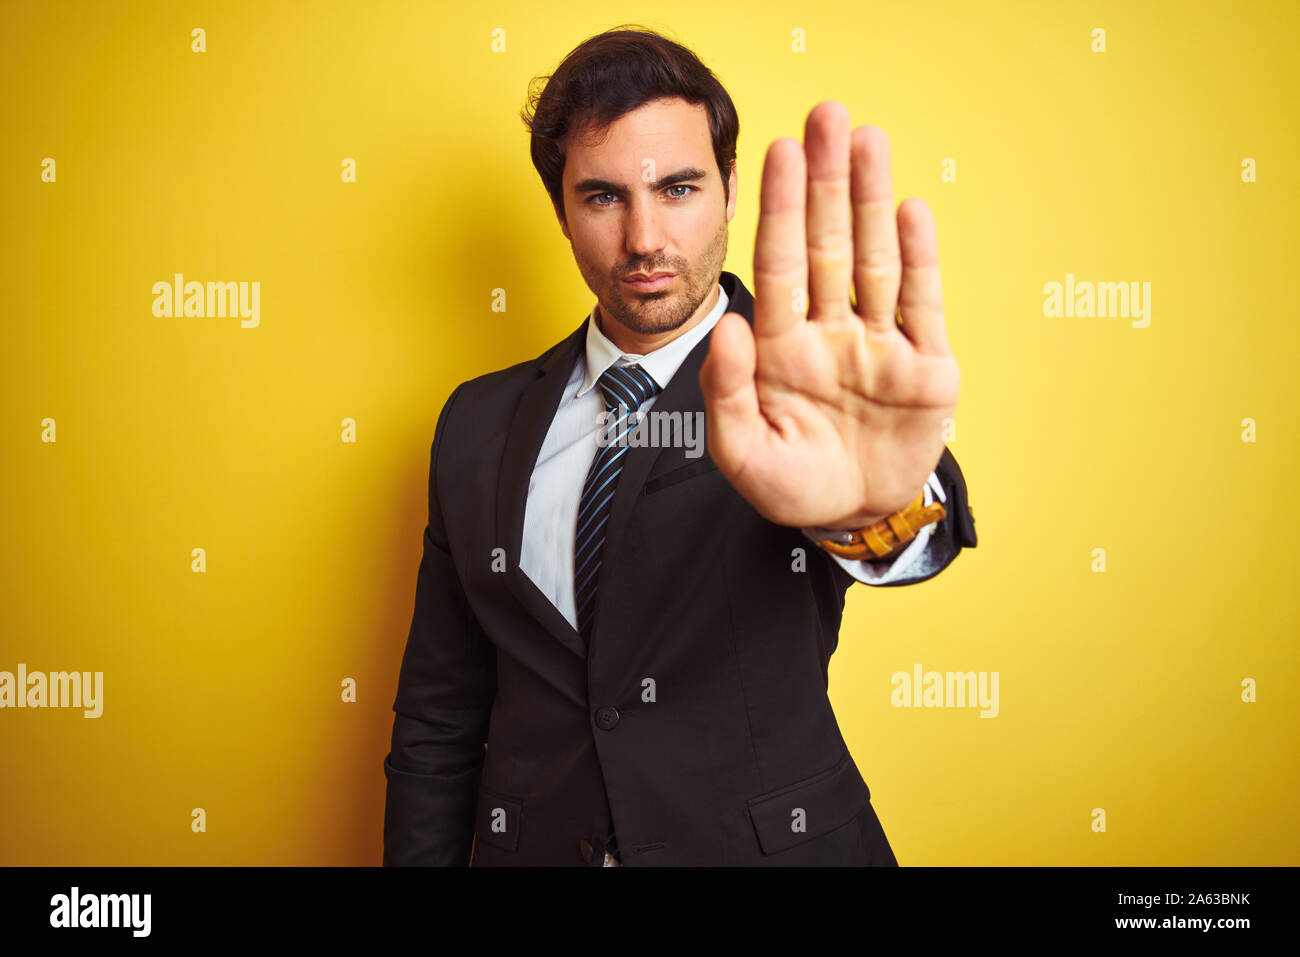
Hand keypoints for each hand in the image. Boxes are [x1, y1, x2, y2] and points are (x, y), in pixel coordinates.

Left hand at [699, 101, 958, 528]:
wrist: (853, 519)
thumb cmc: (791, 484)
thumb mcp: (742, 453)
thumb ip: (727, 391)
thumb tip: (727, 324)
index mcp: (781, 347)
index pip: (779, 265)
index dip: (780, 210)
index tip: (777, 151)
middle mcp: (830, 333)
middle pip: (829, 245)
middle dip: (826, 182)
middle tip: (826, 115)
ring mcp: (879, 345)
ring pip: (875, 261)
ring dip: (872, 201)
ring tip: (868, 140)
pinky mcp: (925, 366)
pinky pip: (921, 305)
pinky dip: (918, 259)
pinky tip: (910, 210)